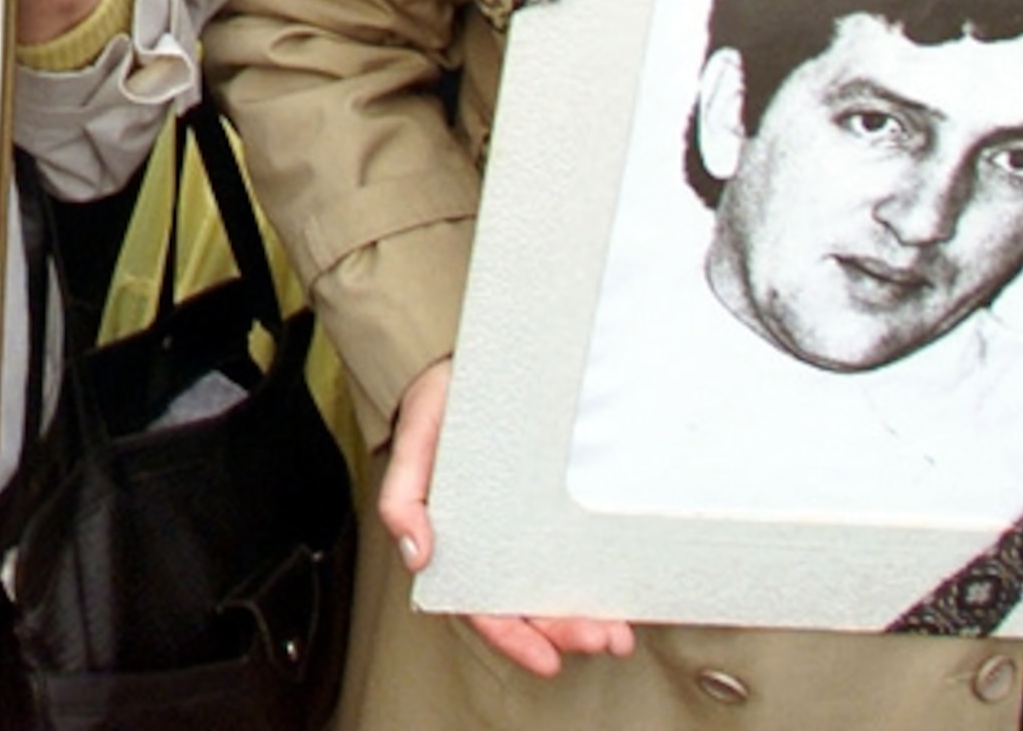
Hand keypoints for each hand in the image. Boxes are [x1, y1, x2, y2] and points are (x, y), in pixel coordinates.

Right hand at [381, 360, 632, 676]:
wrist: (466, 362)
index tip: (547, 660)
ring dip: (587, 615)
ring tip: (619, 630)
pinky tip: (619, 587)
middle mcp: (494, 540)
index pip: (480, 604)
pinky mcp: (553, 502)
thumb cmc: (436, 405)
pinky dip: (597, 575)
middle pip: (528, 605)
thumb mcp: (413, 444)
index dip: (513, 637)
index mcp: (457, 539)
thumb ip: (403, 497)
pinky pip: (575, 548)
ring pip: (556, 586)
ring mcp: (527, 524)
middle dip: (566, 631)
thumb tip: (417, 554)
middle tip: (604, 639)